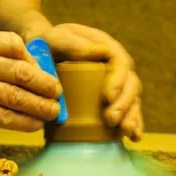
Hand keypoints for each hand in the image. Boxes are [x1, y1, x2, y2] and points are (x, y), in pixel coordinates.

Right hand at [0, 32, 62, 144]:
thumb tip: (19, 74)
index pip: (12, 43)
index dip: (32, 59)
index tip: (39, 72)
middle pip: (22, 69)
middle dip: (46, 83)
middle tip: (57, 93)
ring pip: (18, 94)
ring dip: (41, 105)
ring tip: (52, 112)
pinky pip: (6, 116)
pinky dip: (25, 122)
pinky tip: (34, 126)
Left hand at [38, 23, 143, 141]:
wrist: (42, 55)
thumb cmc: (48, 44)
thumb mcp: (55, 38)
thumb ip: (72, 43)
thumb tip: (99, 53)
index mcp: (106, 48)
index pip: (120, 63)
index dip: (118, 80)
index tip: (107, 97)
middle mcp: (115, 66)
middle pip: (131, 84)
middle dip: (125, 103)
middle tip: (111, 119)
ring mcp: (115, 83)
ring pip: (132, 100)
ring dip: (131, 117)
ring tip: (125, 131)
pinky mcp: (111, 100)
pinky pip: (127, 112)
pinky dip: (133, 124)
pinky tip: (133, 137)